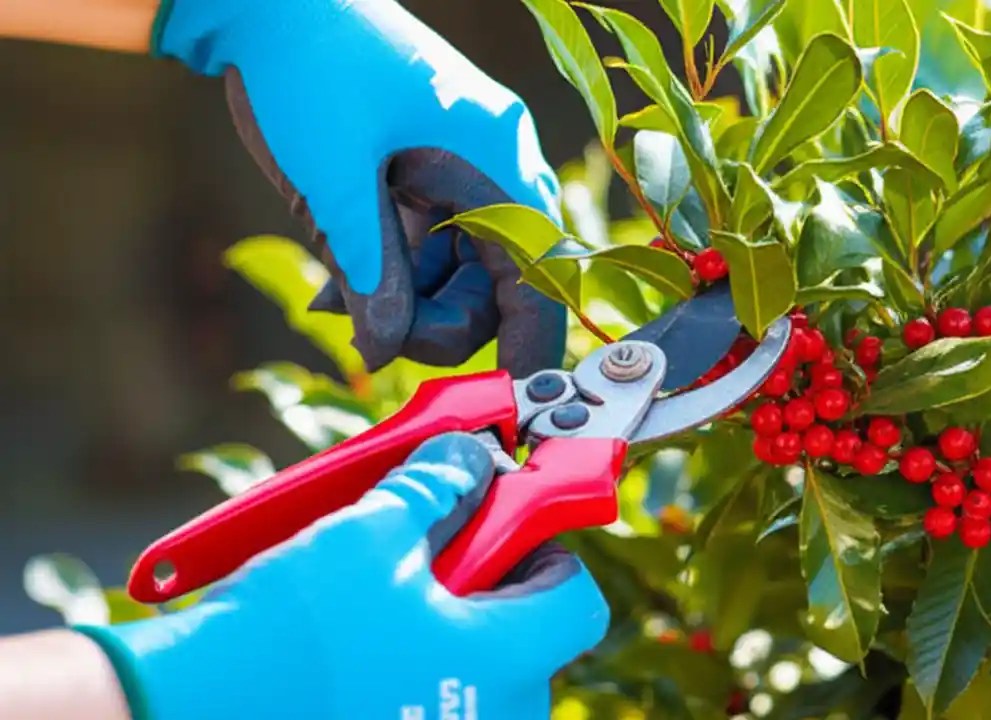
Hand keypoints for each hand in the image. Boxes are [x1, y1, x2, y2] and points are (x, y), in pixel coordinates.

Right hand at [76, 434, 608, 719]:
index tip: (509, 517)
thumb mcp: (370, 533)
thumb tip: (470, 453)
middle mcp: (497, 715)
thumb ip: (439, 485)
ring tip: (385, 587)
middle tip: (434, 540)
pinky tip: (363, 637)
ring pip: (480, 667)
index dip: (548, 545)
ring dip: (449, 619)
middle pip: (527, 632)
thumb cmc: (288, 628)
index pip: (575, 596)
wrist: (190, 709)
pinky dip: (417, 660)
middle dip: (490, 578)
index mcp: (507, 660)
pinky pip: (438, 698)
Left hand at [154, 0, 566, 375]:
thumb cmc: (307, 71)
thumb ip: (371, 275)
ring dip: (407, 298)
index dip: (529, 346)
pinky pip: (430, 243)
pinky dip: (392, 269)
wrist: (269, 0)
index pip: (541, 278)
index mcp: (497, 163)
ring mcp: (466, 168)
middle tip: (371, 330)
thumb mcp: (335, 184)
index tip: (507, 405)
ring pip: (462, 270)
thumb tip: (383, 356)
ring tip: (337, 296)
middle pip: (500, 284)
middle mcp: (497, 167)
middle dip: (440, 320)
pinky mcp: (432, 171)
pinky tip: (340, 275)